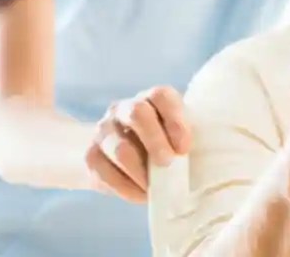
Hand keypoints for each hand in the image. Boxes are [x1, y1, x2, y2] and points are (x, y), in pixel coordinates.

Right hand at [85, 85, 191, 202]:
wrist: (122, 160)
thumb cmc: (164, 149)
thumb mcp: (178, 139)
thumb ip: (184, 144)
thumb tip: (199, 166)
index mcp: (150, 99)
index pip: (161, 96)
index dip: (175, 119)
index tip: (185, 147)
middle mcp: (124, 109)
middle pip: (137, 113)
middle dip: (155, 141)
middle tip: (168, 163)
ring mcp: (104, 130)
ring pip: (119, 147)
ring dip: (140, 172)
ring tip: (155, 187)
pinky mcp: (90, 155)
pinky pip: (104, 172)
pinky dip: (126, 188)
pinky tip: (141, 194)